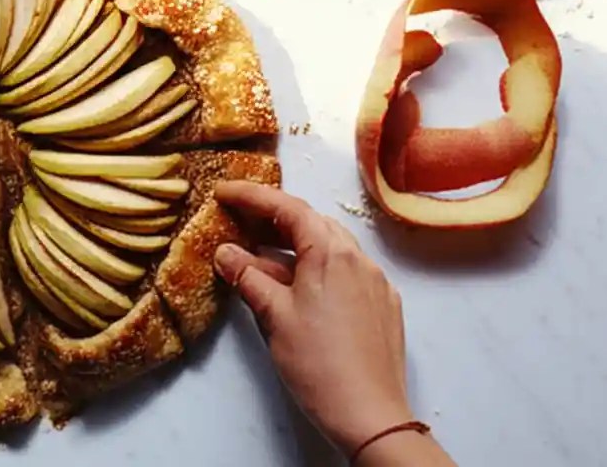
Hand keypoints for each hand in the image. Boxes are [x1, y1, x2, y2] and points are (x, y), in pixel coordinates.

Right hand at [212, 182, 411, 454]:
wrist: (370, 414)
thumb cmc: (319, 364)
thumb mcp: (274, 316)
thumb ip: (249, 277)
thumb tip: (226, 252)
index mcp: (331, 253)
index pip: (287, 208)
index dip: (252, 196)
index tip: (224, 192)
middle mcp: (359, 259)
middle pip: (311, 223)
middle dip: (273, 218)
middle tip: (238, 221)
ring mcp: (375, 282)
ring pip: (329, 247)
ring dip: (294, 245)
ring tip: (260, 256)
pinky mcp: (382, 305)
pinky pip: (345, 271)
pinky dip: (315, 268)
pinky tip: (296, 286)